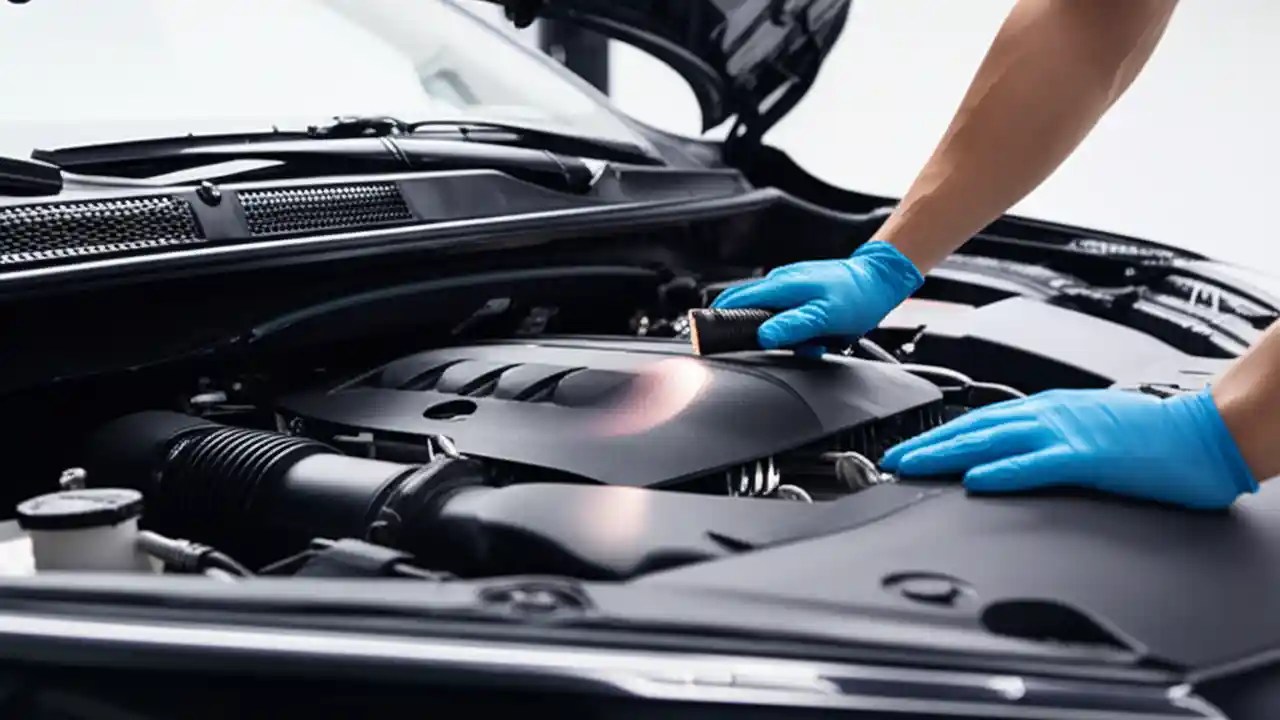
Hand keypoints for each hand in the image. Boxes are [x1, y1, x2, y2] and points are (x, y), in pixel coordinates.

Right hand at [711, 241, 923, 353]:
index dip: (717, 316)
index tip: (708, 334)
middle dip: (753, 331)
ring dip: (781, 334)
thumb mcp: (825, 317)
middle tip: (772, 348)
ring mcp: (789, 285)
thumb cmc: (857, 297)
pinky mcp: (799, 292)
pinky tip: (816, 337)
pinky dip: (795, 330)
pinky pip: (785, 314)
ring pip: (768, 315)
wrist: (879, 280)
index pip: (734, 300)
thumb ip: (793, 326)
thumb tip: (765, 336)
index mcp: (781, 286)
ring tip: (811, 343)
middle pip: (746, 307)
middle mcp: (780, 282)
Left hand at [880, 388, 1258, 509]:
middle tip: (888, 460)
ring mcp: (1066, 434)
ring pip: (991, 440)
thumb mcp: (1086, 430)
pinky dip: (1003, 470)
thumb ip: (1047, 440)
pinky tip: (975, 478)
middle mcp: (1048, 415)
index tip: (906, 449)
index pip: (978, 421)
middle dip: (925, 445)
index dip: (937, 436)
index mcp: (1047, 410)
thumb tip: (1011, 455)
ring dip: (945, 453)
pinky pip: (1036, 464)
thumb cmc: (1152, 437)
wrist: (1203, 434)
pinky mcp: (1088, 458)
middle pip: (972, 428)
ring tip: (909, 465)